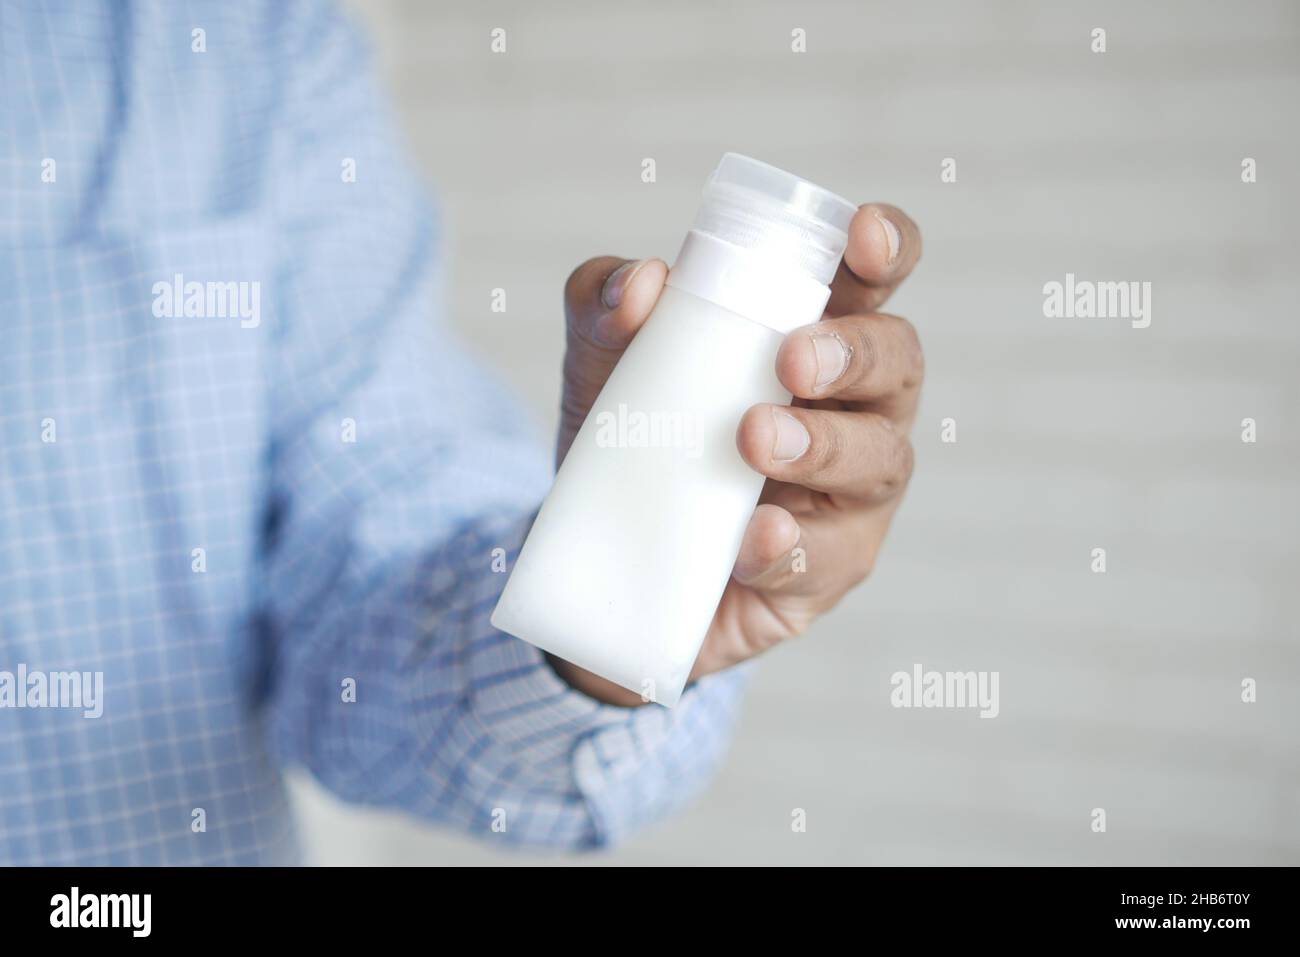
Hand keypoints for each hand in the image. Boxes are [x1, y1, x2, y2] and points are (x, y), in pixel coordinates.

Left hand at [552, 205, 923, 705]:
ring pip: (879, 459)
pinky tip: (756, 535)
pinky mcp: (824, 571)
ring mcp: (850, 495)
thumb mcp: (603, 363)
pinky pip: (824, 560)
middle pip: (899, 364)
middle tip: (792, 359)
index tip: (861, 235)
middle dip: (856, 353)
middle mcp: (852, 409)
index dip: (887, 249)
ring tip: (755, 439)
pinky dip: (790, 545)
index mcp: (813, 336)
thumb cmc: (637, 436)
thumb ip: (605, 306)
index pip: (872, 282)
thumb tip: (639, 284)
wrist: (605, 558)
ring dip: (824, 444)